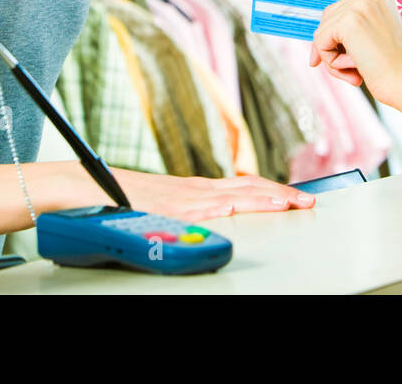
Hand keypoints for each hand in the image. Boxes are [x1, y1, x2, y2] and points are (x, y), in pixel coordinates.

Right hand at [85, 167, 314, 221]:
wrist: (93, 184)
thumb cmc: (132, 199)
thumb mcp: (171, 205)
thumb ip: (196, 210)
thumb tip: (224, 217)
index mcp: (200, 188)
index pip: (247, 187)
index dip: (275, 191)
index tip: (299, 196)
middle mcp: (197, 189)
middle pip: (248, 189)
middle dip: (280, 195)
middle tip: (308, 201)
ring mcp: (184, 198)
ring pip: (231, 196)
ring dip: (261, 200)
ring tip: (287, 204)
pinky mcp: (166, 207)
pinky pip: (196, 206)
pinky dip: (216, 207)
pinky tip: (233, 209)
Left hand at [308, 0, 401, 108]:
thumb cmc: (395, 68)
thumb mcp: (374, 36)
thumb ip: (352, 28)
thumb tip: (316, 39)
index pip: (341, 11)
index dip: (337, 38)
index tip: (348, 62)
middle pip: (328, 19)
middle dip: (331, 48)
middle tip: (351, 74)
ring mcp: (359, 5)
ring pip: (322, 33)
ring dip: (334, 60)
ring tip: (357, 74)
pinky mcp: (348, 21)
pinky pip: (320, 42)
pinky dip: (331, 63)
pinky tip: (355, 71)